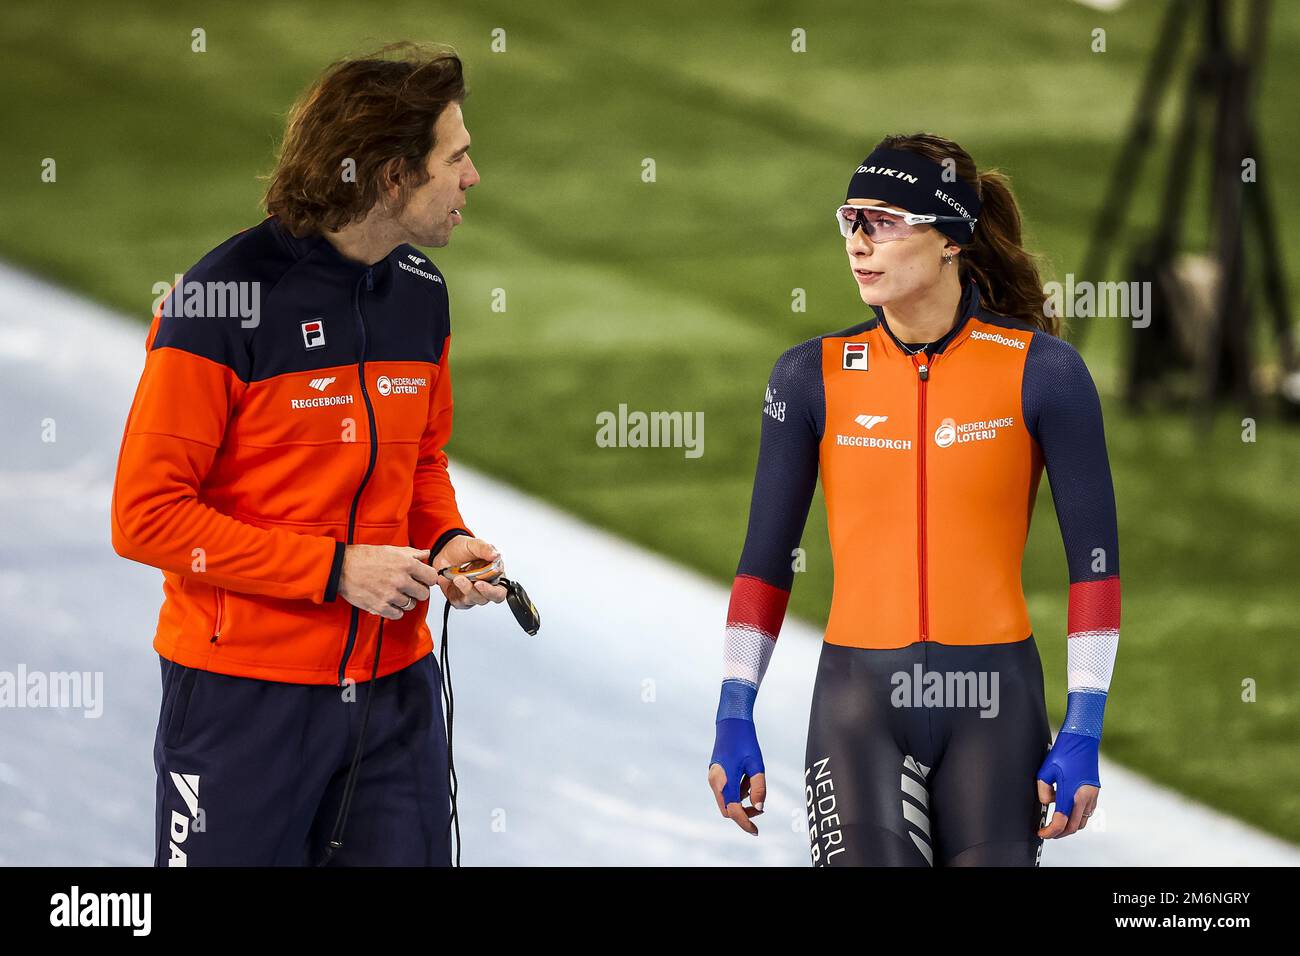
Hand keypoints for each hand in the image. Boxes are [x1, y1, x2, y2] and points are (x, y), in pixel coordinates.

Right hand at [337, 544, 441, 619]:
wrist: (341, 567)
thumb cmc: (364, 557)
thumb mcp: (391, 550)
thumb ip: (412, 553)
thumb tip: (426, 554)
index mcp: (406, 564)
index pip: (432, 578)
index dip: (428, 579)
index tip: (423, 579)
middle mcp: (401, 580)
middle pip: (423, 594)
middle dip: (418, 591)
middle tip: (409, 588)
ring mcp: (391, 595)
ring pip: (411, 605)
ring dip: (405, 601)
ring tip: (396, 594)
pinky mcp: (380, 606)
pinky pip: (397, 614)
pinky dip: (395, 610)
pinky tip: (389, 602)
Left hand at [431, 534, 508, 609]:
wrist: (444, 552)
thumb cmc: (463, 549)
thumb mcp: (474, 544)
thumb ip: (485, 549)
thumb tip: (496, 555)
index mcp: (494, 575)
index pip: (501, 591)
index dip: (494, 591)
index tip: (483, 582)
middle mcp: (485, 586)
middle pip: (489, 598)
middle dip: (481, 592)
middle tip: (475, 583)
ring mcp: (473, 593)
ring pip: (474, 600)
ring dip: (466, 590)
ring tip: (458, 577)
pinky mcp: (460, 598)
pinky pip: (460, 602)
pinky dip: (456, 593)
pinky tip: (452, 582)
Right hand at [708, 719, 765, 834]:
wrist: (731, 723)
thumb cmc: (746, 742)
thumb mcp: (757, 765)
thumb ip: (759, 788)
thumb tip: (759, 808)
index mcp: (725, 781)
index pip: (734, 811)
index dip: (745, 823)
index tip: (756, 832)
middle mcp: (715, 782)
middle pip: (728, 809)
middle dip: (744, 813)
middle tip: (760, 808)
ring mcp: (713, 778)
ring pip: (727, 800)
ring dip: (742, 800)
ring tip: (753, 780)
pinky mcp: (715, 774)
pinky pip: (726, 791)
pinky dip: (738, 791)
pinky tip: (746, 776)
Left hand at [1037, 731, 1101, 838]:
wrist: (1083, 740)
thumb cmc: (1064, 753)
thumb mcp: (1046, 770)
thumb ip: (1043, 789)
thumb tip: (1047, 802)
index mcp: (1071, 793)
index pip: (1061, 822)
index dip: (1050, 831)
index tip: (1041, 832)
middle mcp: (1084, 798)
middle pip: (1073, 827)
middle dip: (1059, 833)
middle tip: (1047, 832)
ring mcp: (1092, 796)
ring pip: (1081, 821)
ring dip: (1069, 826)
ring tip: (1056, 824)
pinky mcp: (1094, 793)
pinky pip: (1086, 812)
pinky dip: (1076, 817)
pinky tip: (1066, 811)